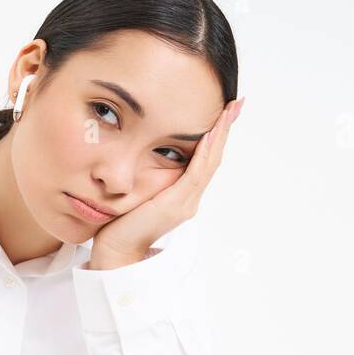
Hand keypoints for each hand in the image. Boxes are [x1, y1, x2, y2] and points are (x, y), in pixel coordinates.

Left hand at [88, 95, 244, 269]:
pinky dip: (203, 153)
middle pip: (214, 158)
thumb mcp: (140, 193)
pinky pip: (194, 174)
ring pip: (209, 163)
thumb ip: (150, 178)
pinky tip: (209, 134)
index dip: (217, 136)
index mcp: (184, 196)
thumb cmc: (122, 224)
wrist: (116, 251)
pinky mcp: (175, 205)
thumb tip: (148, 155)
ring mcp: (185, 203)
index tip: (225, 112)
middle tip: (237, 103)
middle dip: (225, 129)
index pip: (205, 160)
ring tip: (229, 111)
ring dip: (219, 135)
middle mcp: (190, 199)